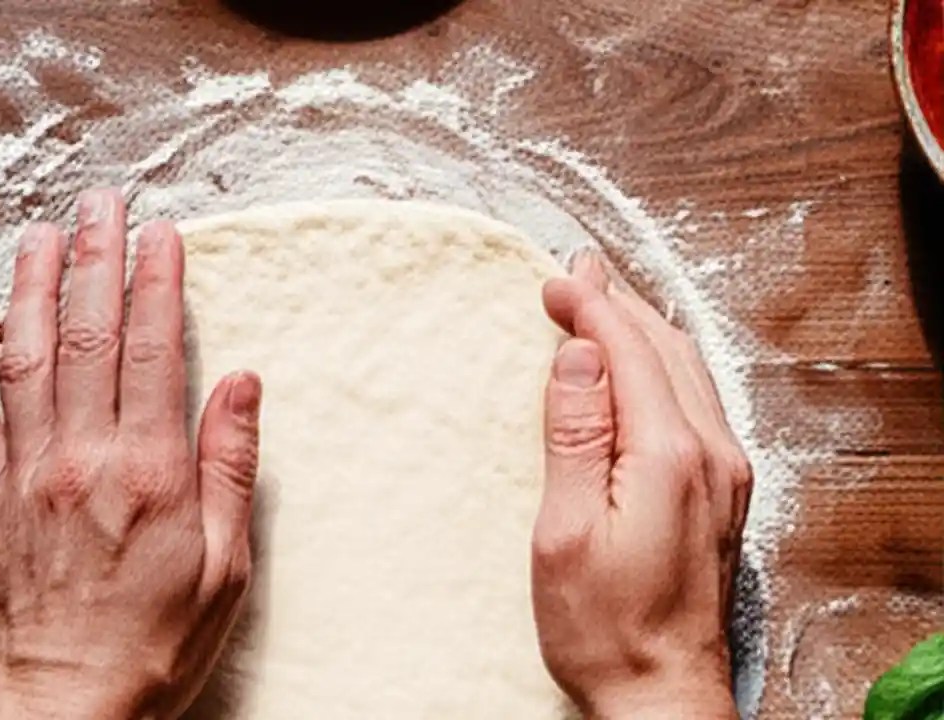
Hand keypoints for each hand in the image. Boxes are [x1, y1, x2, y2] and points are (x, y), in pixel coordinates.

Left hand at [0, 189, 261, 719]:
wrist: (69, 708)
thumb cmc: (158, 643)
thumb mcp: (228, 565)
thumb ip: (231, 465)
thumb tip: (242, 381)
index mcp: (151, 473)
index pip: (152, 350)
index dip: (156, 282)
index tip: (161, 234)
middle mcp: (83, 460)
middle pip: (86, 335)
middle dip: (95, 259)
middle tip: (101, 203)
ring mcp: (27, 475)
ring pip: (25, 358)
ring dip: (33, 287)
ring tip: (42, 233)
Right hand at [532, 251, 751, 718]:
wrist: (662, 695)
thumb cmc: (603, 627)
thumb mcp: (564, 532)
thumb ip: (575, 436)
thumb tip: (576, 357)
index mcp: (668, 457)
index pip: (628, 351)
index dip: (589, 307)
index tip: (554, 279)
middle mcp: (710, 455)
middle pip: (666, 349)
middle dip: (617, 304)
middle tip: (575, 272)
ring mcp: (726, 474)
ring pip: (688, 371)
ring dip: (642, 330)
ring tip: (602, 303)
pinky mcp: (724, 493)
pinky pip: (697, 402)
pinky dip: (662, 367)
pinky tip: (639, 367)